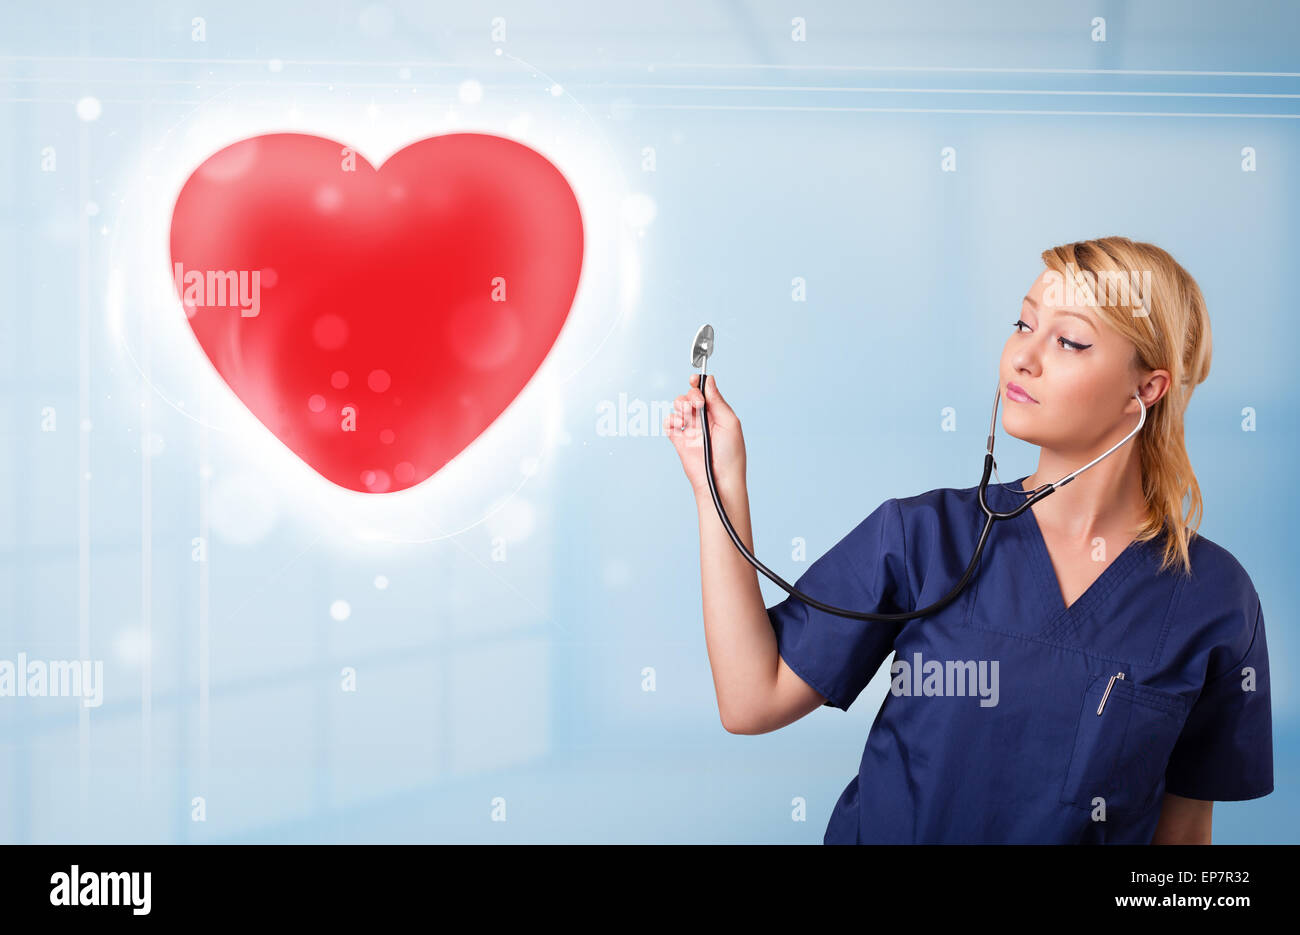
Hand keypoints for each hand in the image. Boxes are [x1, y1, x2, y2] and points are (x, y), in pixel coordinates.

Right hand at [664, 374, 746, 497]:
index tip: (694, 379)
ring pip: (678, 408)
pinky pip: (669, 424)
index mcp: (717, 414)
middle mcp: (703, 420)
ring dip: (680, 408)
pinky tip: (678, 425)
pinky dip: (670, 420)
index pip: (704, 392)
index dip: (698, 384)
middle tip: (697, 405)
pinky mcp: (679, 441)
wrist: (720, 480)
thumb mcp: (730, 422)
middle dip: (690, 396)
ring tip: (687, 419)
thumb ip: (718, 401)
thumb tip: (710, 380)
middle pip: (688, 397)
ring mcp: (690, 430)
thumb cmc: (731, 455)